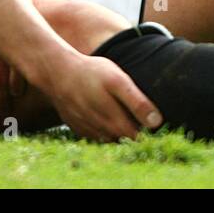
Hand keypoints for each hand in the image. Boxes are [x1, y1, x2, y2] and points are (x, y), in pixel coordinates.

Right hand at [42, 53, 161, 142]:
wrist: (57, 73)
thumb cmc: (91, 72)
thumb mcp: (118, 81)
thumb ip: (137, 102)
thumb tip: (156, 123)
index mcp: (114, 119)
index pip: (137, 138)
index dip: (147, 133)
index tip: (152, 124)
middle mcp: (101, 130)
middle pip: (123, 140)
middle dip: (133, 133)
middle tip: (139, 119)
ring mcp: (88, 131)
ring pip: (109, 139)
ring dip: (117, 133)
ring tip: (120, 114)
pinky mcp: (78, 128)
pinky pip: (95, 136)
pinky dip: (103, 130)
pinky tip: (104, 116)